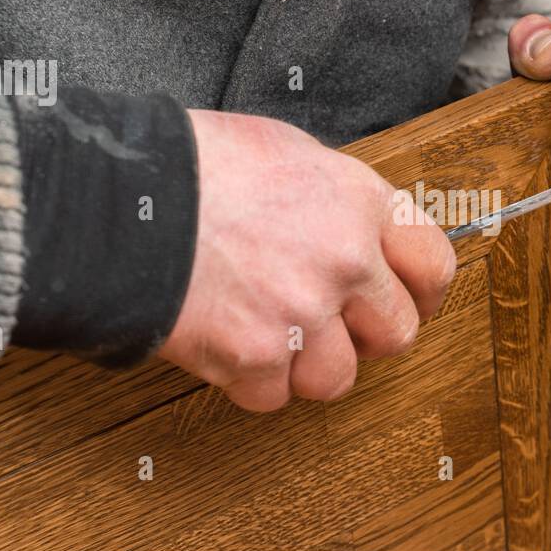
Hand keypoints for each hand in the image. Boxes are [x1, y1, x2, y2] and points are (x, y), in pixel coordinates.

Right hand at [160, 111, 455, 410]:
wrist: (116, 197)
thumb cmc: (190, 165)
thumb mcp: (286, 153)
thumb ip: (336, 200)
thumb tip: (356, 232)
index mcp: (358, 203)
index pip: (434, 264)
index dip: (424, 292)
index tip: (411, 301)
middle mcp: (343, 262)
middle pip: (396, 333)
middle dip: (364, 335)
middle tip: (329, 325)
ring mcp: (301, 313)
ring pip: (337, 377)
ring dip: (305, 367)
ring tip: (269, 335)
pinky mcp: (254, 356)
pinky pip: (273, 396)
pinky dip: (250, 381)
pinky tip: (227, 344)